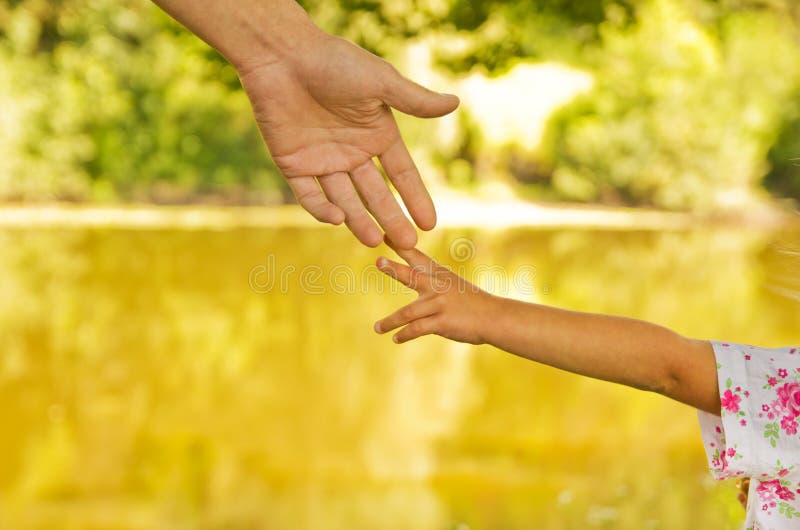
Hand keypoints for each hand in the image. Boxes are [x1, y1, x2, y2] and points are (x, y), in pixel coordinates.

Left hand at [238, 33, 458, 247]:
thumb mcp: (380, 82)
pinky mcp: (293, 164)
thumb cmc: (334, 61)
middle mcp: (352, 151)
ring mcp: (322, 160)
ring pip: (345, 199)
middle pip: (376, 194)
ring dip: (359, 221)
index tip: (430, 224)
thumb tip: (454, 103)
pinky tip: (338, 219)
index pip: (402, 174)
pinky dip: (322, 209)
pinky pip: (309, 195)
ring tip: (375, 241)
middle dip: (392, 219)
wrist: (281, 55)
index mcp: (376, 133)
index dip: (416, 198)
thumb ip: (414, 100)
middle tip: (407, 245)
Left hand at [373, 240, 495, 343]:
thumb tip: (411, 276)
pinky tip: (396, 338)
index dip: (400, 246)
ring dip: (390, 322)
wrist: (494, 317)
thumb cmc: (471, 302)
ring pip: (408, 312)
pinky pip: (417, 329)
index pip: (417, 257)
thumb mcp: (452, 284)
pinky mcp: (442, 322)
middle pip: (411, 275)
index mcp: (439, 274)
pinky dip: (405, 334)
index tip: (385, 235)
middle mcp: (438, 286)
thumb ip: (432, 280)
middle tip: (378, 261)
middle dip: (394, 269)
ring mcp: (440, 304)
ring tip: (377, 328)